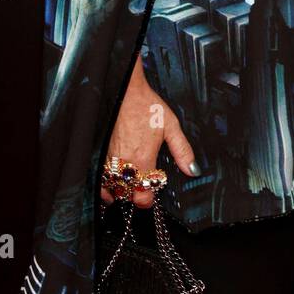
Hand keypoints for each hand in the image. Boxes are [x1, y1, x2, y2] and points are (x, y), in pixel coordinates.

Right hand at [100, 56, 196, 208]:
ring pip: (112, 187)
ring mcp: (110, 158)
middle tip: (143, 190)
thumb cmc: (148, 107)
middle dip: (135, 196)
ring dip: (121, 190)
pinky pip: (100, 177)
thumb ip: (182, 151)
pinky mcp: (101, 152)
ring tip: (130, 188)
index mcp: (143, 159)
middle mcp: (125, 162)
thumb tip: (193, 170)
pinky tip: (112, 185)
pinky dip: (105, 184)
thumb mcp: (172, 127)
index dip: (147, 201)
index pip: (142, 196)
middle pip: (127, 194)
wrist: (127, 92)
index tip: (152, 196)